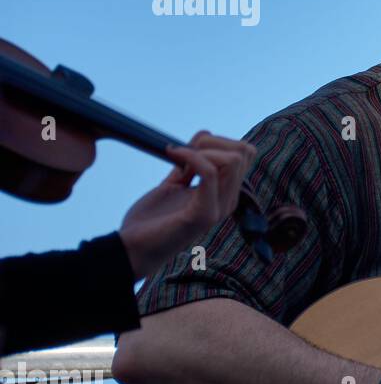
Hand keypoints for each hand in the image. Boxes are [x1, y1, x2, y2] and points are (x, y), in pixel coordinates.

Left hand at [118, 131, 256, 278]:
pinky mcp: (204, 215)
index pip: (244, 155)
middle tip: (184, 149)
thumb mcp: (173, 184)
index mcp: (224, 195)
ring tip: (178, 153)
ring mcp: (219, 209)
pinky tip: (173, 155)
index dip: (219, 142)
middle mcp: (227, 201)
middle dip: (214, 142)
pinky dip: (191, 157)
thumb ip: (189, 164)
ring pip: (233, 160)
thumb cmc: (150, 220)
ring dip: (203, 148)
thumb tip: (205, 133)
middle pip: (244, 153)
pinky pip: (210, 174)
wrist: (132, 250)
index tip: (188, 148)